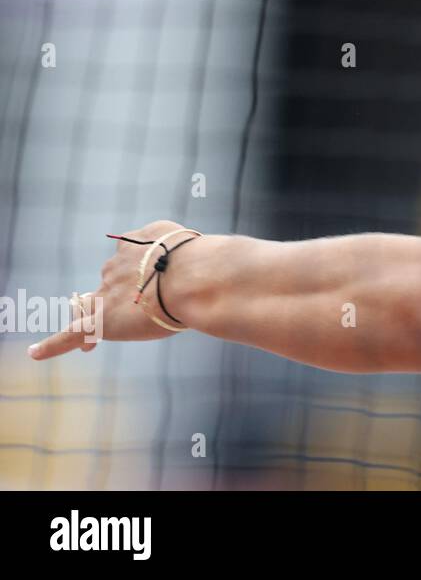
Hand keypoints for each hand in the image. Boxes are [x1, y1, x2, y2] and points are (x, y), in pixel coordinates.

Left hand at [28, 219, 196, 360]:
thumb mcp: (200, 249)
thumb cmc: (205, 264)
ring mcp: (106, 290)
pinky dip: (52, 346)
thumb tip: (211, 265)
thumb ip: (192, 257)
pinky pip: (71, 333)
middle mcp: (118, 262)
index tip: (141, 280)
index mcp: (139, 240)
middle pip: (108, 280)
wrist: (194, 278)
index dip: (132, 270)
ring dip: (96, 317)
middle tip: (133, 310)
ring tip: (92, 342)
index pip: (127, 255)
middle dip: (115, 293)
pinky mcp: (100, 320)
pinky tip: (35, 353)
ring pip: (91, 304)